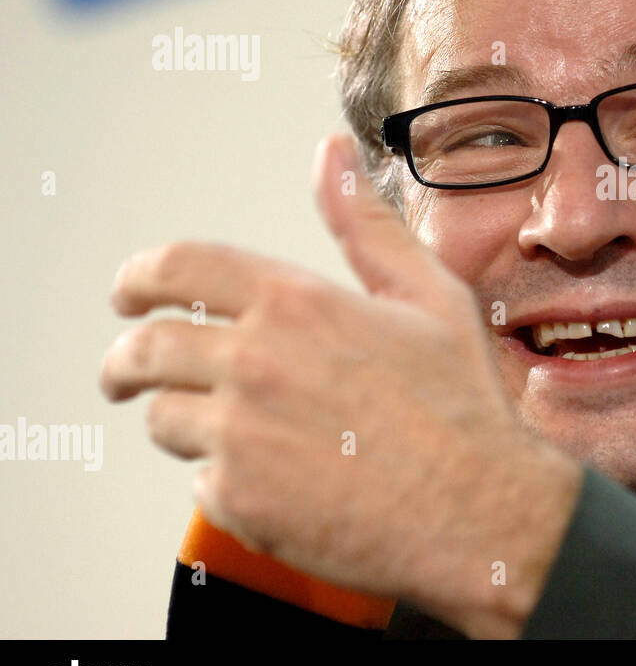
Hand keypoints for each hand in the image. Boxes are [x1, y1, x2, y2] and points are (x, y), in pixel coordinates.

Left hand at [99, 133, 581, 637]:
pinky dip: (226, 479)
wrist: (479, 511)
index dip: (138, 278)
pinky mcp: (240, 500)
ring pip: (163, 420)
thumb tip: (332, 155)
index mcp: (296, 303)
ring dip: (181, 420)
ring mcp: (241, 436)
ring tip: (225, 430)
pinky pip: (200, 483)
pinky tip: (278, 478)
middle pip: (145, 349)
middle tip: (129, 373)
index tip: (129, 295)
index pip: (175, 268)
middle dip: (126, 360)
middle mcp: (255, 363)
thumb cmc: (461, 406)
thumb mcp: (429, 295)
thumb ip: (366, 224)